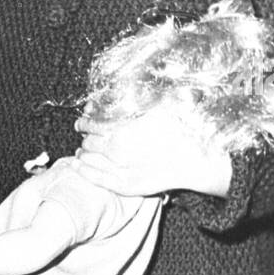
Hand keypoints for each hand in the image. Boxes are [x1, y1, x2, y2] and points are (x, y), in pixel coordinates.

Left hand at [73, 109, 231, 197]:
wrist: (195, 160)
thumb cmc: (181, 131)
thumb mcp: (160, 106)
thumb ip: (139, 100)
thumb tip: (122, 89)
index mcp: (122, 129)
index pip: (93, 124)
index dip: (85, 122)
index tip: (82, 121)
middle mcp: (116, 149)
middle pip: (90, 142)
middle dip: (85, 138)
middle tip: (83, 135)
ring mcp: (119, 169)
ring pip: (90, 160)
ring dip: (83, 154)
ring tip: (80, 151)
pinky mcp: (124, 185)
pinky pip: (96, 179)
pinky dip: (84, 171)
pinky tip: (78, 166)